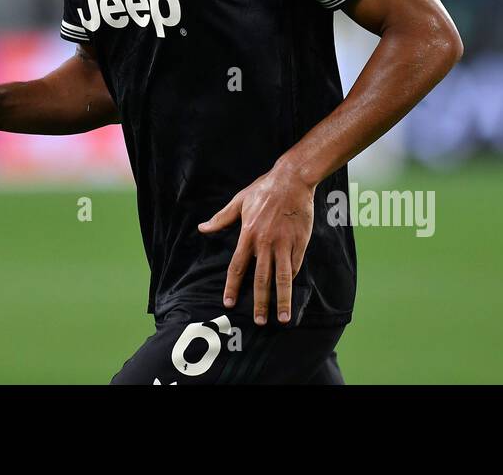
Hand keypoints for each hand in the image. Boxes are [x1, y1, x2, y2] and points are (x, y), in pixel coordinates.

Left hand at [198, 165, 315, 324]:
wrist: (292, 180)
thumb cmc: (263, 189)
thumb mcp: (239, 201)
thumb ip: (222, 218)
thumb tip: (202, 228)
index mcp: (247, 234)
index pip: (237, 267)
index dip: (232, 286)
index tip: (228, 302)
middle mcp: (265, 243)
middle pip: (260, 279)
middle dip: (259, 303)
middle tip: (258, 321)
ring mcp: (284, 244)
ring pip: (282, 279)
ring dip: (281, 300)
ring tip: (282, 318)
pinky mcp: (299, 243)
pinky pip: (294, 266)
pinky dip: (291, 280)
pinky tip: (289, 292)